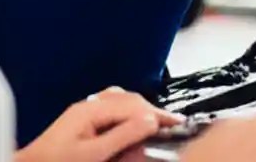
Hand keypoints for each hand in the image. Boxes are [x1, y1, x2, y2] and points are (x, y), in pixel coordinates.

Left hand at [16, 87, 183, 161]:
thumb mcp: (93, 155)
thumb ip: (122, 136)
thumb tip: (150, 121)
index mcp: (90, 110)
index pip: (133, 106)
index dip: (157, 114)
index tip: (176, 123)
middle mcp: (87, 106)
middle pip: (128, 100)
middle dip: (151, 112)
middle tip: (171, 125)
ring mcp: (82, 113)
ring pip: (119, 102)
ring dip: (139, 111)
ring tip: (155, 124)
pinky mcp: (79, 123)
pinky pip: (109, 109)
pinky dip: (125, 114)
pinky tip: (129, 123)